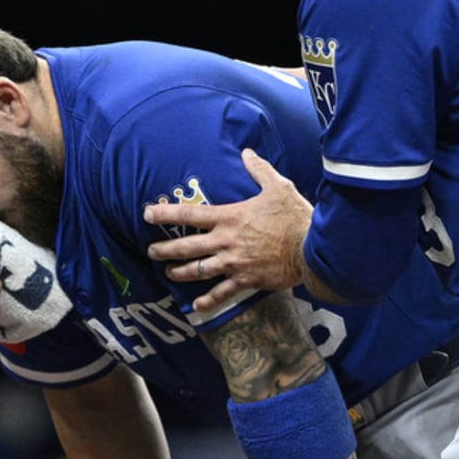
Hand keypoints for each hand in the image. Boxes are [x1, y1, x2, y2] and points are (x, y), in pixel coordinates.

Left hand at [144, 148, 311, 312]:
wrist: (311, 248)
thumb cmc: (295, 216)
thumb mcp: (278, 187)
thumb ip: (259, 170)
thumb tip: (247, 152)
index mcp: (229, 217)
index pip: (190, 214)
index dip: (166, 214)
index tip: (147, 214)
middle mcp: (225, 241)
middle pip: (186, 247)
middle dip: (165, 250)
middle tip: (150, 252)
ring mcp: (233, 264)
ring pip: (198, 271)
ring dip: (180, 273)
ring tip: (169, 273)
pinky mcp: (246, 281)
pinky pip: (222, 293)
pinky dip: (208, 301)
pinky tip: (196, 306)